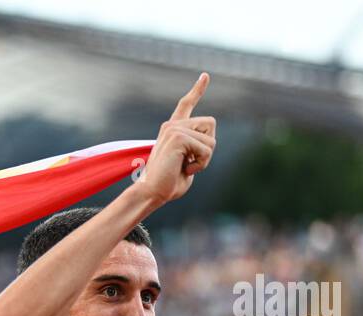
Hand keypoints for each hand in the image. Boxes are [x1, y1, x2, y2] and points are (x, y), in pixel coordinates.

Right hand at [134, 73, 215, 206]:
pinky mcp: (178, 137)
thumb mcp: (186, 164)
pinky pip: (206, 150)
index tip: (205, 75)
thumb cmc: (168, 185)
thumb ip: (196, 151)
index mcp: (173, 130)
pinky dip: (201, 164)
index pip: (186, 104)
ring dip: (204, 159)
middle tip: (189, 163)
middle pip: (211, 125)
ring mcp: (174, 129)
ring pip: (211, 140)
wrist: (151, 193)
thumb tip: (205, 146)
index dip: (197, 90)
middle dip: (208, 148)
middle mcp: (172, 125)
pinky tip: (185, 169)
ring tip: (185, 168)